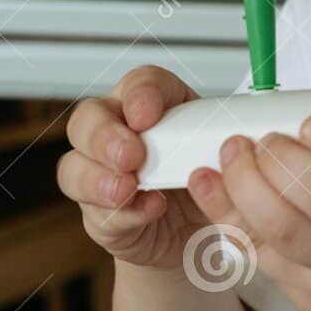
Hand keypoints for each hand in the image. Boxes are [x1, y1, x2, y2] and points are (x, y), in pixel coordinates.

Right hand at [58, 65, 213, 272]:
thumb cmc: (212, 179)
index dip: (140, 95)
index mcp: (157, 105)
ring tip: (127, 189)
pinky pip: (92, 211)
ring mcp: (101, 173)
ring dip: (97, 178)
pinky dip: (118, 212)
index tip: (146, 116)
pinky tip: (145, 211)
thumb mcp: (225, 153)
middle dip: (104, 135)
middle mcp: (120, 132)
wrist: (203, 228)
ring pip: (73, 166)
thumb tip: (237, 140)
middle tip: (131, 155)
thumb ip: (223, 143)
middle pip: (89, 117)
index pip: (140, 83)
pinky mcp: (98, 214)